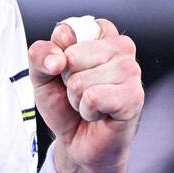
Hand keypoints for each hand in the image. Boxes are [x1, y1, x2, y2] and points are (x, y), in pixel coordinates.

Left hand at [29, 17, 144, 172]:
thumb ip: (40, 55)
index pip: (67, 31)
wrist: (77, 142)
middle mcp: (122, 48)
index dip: (56, 56)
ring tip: (89, 104)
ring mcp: (131, 71)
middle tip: (79, 92)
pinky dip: (86, 111)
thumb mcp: (41, 76)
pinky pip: (93, 98)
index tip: (65, 70)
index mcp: (101, 34)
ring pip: (81, 80)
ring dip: (76, 99)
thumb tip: (57, 59)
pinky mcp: (134, 96)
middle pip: (73, 56)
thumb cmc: (65, 105)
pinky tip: (99, 114)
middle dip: (67, 81)